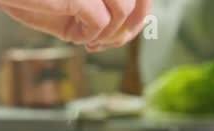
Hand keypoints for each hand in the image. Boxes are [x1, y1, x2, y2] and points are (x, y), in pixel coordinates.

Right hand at [0, 0, 151, 50]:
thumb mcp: (75, 7)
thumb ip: (101, 13)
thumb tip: (129, 32)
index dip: (137, 16)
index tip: (117, 34)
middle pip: (138, 3)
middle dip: (129, 29)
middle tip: (107, 42)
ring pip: (124, 14)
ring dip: (108, 35)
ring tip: (89, 41)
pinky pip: (100, 23)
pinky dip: (91, 35)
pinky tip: (78, 37)